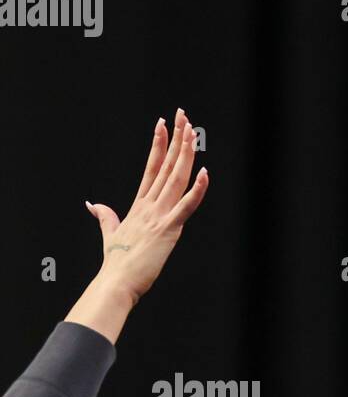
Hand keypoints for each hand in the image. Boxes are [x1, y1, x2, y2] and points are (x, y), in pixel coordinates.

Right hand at [85, 108, 208, 305]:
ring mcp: (159, 216)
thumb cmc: (117, 263)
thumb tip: (94, 205)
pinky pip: (186, 206)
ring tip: (192, 132)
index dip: (158, 146)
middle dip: (176, 140)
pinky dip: (197, 190)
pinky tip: (205, 173)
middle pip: (166, 166)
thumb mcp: (111, 234)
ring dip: (185, 155)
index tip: (162, 125)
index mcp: (140, 206)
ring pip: (176, 179)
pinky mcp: (169, 230)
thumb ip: (105, 217)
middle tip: (182, 115)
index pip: (151, 168)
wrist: (116, 281)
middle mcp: (149, 206)